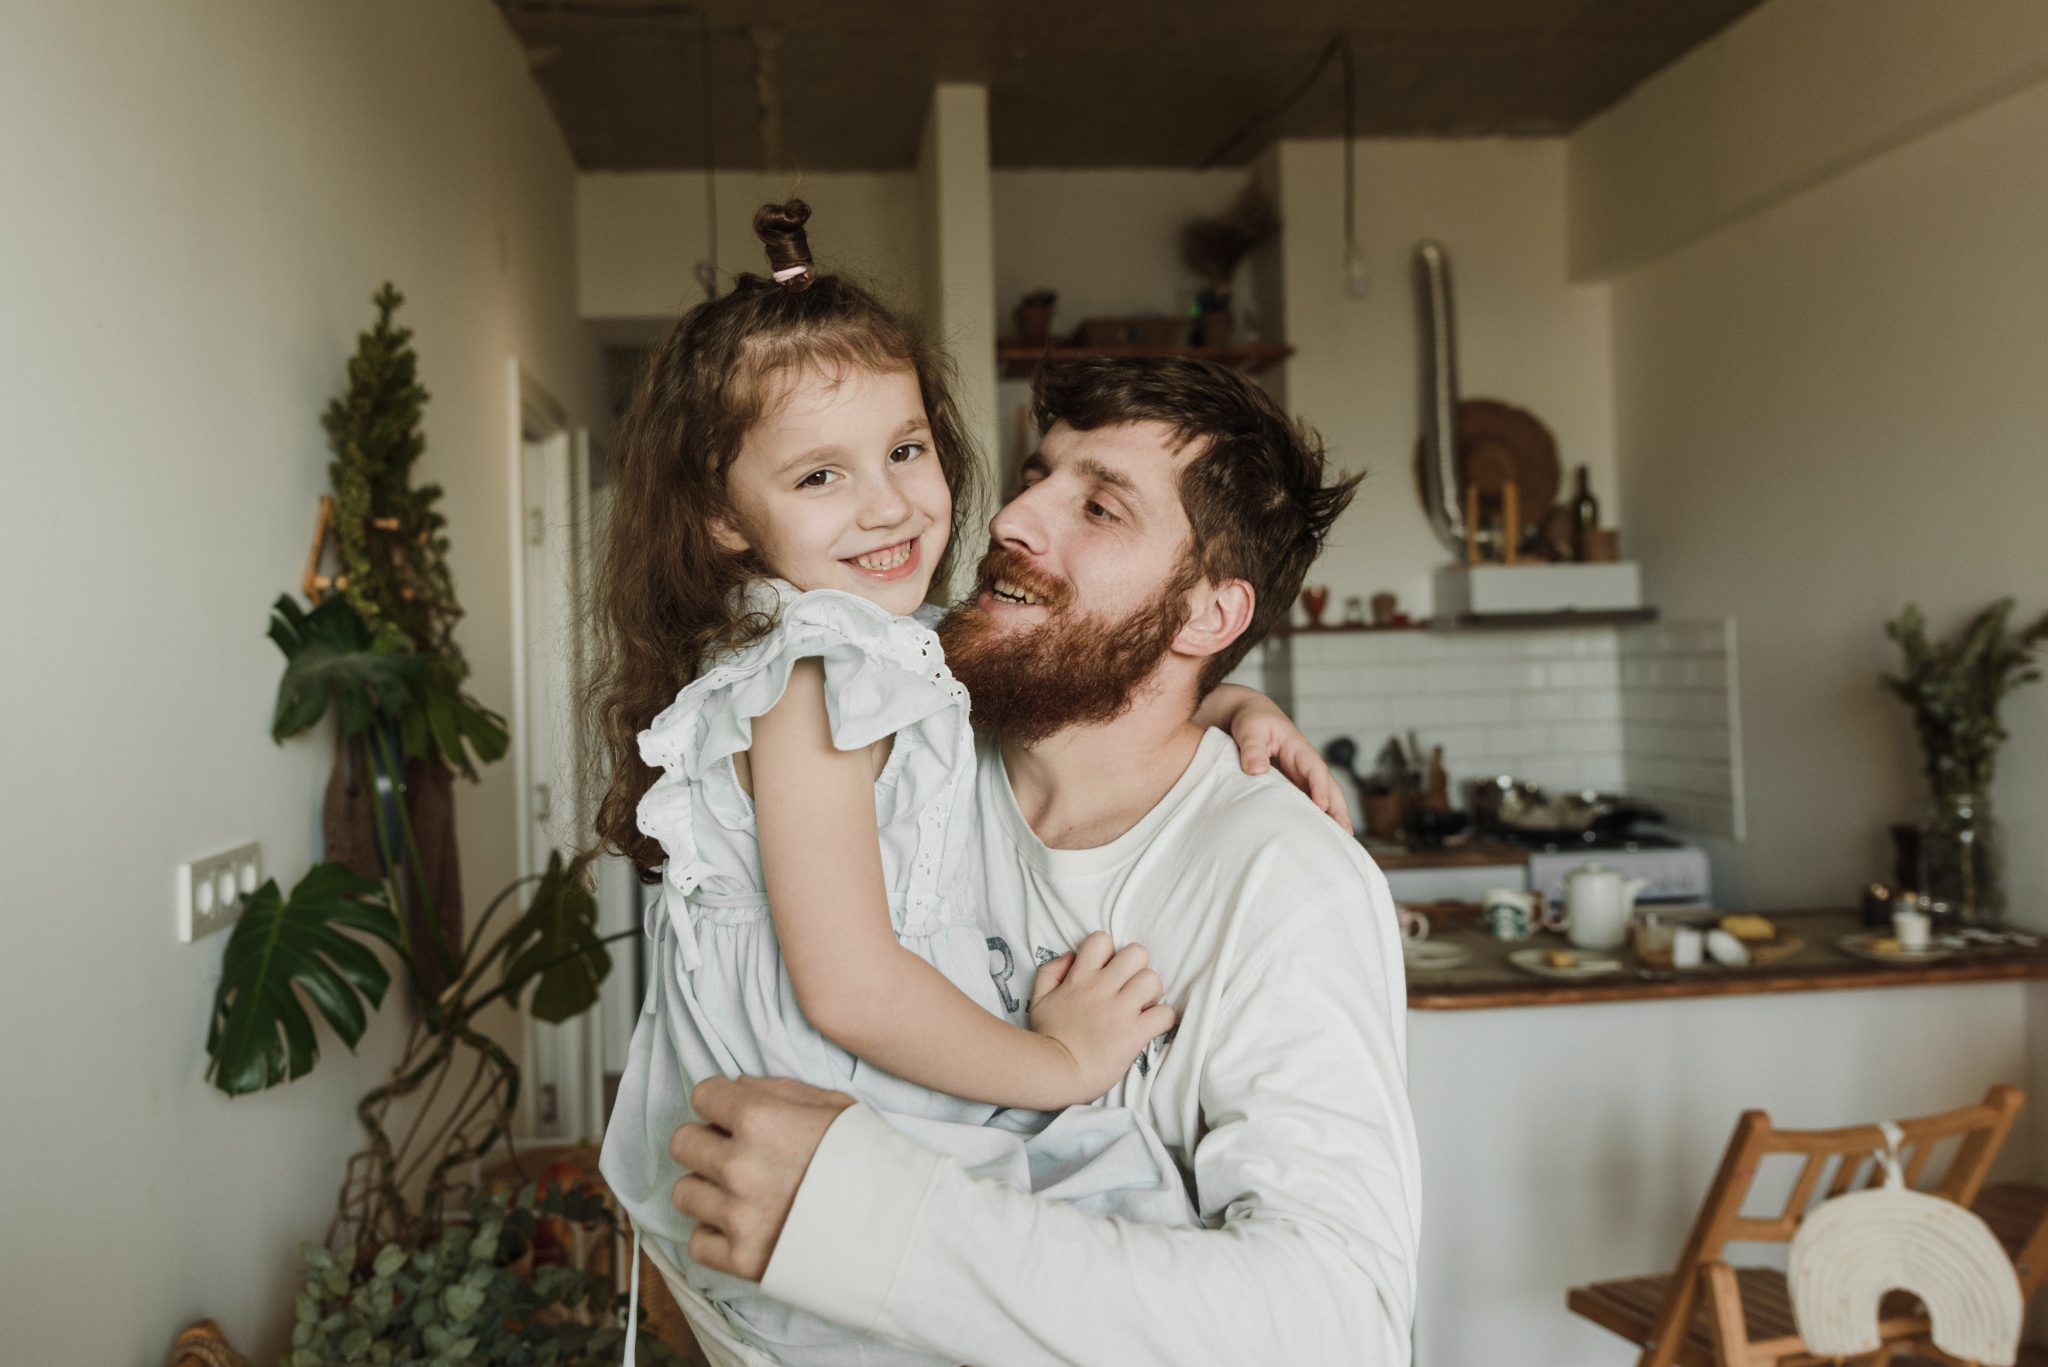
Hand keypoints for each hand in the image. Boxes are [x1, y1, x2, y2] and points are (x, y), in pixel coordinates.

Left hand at [669, 1075, 854, 1280]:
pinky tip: (743, 1227)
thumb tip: (737, 1086)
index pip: (703, 1095)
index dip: (720, 1102)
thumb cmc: (869, 1160)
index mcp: (762, 1120)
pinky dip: (715, 1235)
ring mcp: (738, 1215)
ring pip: (684, 1192)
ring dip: (708, 1189)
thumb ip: (781, 1091)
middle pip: (682, 1143)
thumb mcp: (835, 1107)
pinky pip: (697, 1242)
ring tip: (740, 1194)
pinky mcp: (740, 1259)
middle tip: (734, 1153)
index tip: (732, 1114)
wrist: (897, 1228)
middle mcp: (741, 1165)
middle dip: (706, 1143)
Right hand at [1027, 931, 1173, 1102]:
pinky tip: (1152, 1027)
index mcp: (1080, 977)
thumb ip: (1051, 972)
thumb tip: (1072, 956)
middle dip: (1138, 968)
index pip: (1102, 940)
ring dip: (1152, 993)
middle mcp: (1102, 988)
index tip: (1109, 972)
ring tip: (1143, 1007)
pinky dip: (1163, 1020)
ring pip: (1153, 980)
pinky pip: (1164, 1014)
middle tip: (1132, 989)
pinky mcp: (1135, 1033)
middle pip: (1137, 953)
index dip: (1110, 952)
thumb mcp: (1038, 999)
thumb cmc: (1047, 1038)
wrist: (1056, 1073)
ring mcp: (1120, 1010)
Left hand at [1226, 695, 1351, 831]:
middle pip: (1328, 787)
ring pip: (1323, 797)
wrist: (1248, 717)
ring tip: (1340, 842)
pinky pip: (1307, 802)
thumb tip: (1256, 770)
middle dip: (1339, 809)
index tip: (1322, 806)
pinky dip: (1316, 818)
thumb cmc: (1252, 721)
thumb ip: (1253, 748)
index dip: (1319, 787)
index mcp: (1298, 748)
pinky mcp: (1292, 786)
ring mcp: (1300, 777)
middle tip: (1346, 833)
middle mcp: (1305, 765)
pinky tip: (1316, 836)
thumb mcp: (1250, 729)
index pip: (1315, 768)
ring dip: (1332, 817)